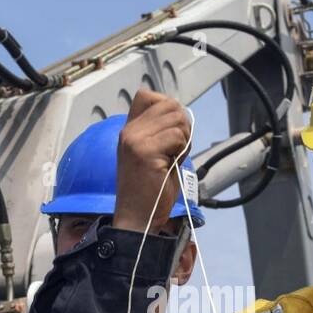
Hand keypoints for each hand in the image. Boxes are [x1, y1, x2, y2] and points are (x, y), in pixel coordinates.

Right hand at [113, 88, 190, 233]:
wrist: (138, 217)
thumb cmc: (150, 190)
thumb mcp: (151, 153)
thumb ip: (159, 132)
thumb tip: (180, 113)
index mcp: (128, 130)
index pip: (148, 95)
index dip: (167, 108)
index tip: (170, 133)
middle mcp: (129, 131)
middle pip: (169, 104)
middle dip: (181, 126)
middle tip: (175, 149)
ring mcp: (136, 140)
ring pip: (176, 119)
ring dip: (183, 139)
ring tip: (173, 158)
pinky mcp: (146, 152)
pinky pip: (177, 137)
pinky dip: (182, 150)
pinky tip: (172, 164)